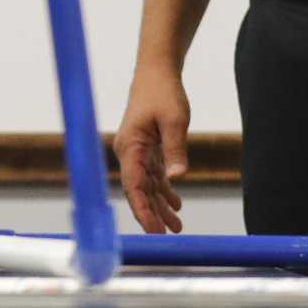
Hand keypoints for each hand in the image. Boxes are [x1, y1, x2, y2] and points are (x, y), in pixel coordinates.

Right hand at [114, 65, 191, 233]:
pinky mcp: (147, 149)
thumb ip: (175, 148)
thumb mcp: (175, 119)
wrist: (157, 72)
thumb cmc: (162, 92)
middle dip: (152, 213)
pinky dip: (164, 190)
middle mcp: (129, 152)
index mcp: (130, 146)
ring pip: (147, 186)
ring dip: (160, 205)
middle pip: (139, 190)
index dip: (142, 209)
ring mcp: (137, 152)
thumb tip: (177, 177)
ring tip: (176, 227)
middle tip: (168, 235)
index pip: (133, 185)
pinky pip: (153, 176)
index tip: (153, 229)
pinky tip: (176, 205)